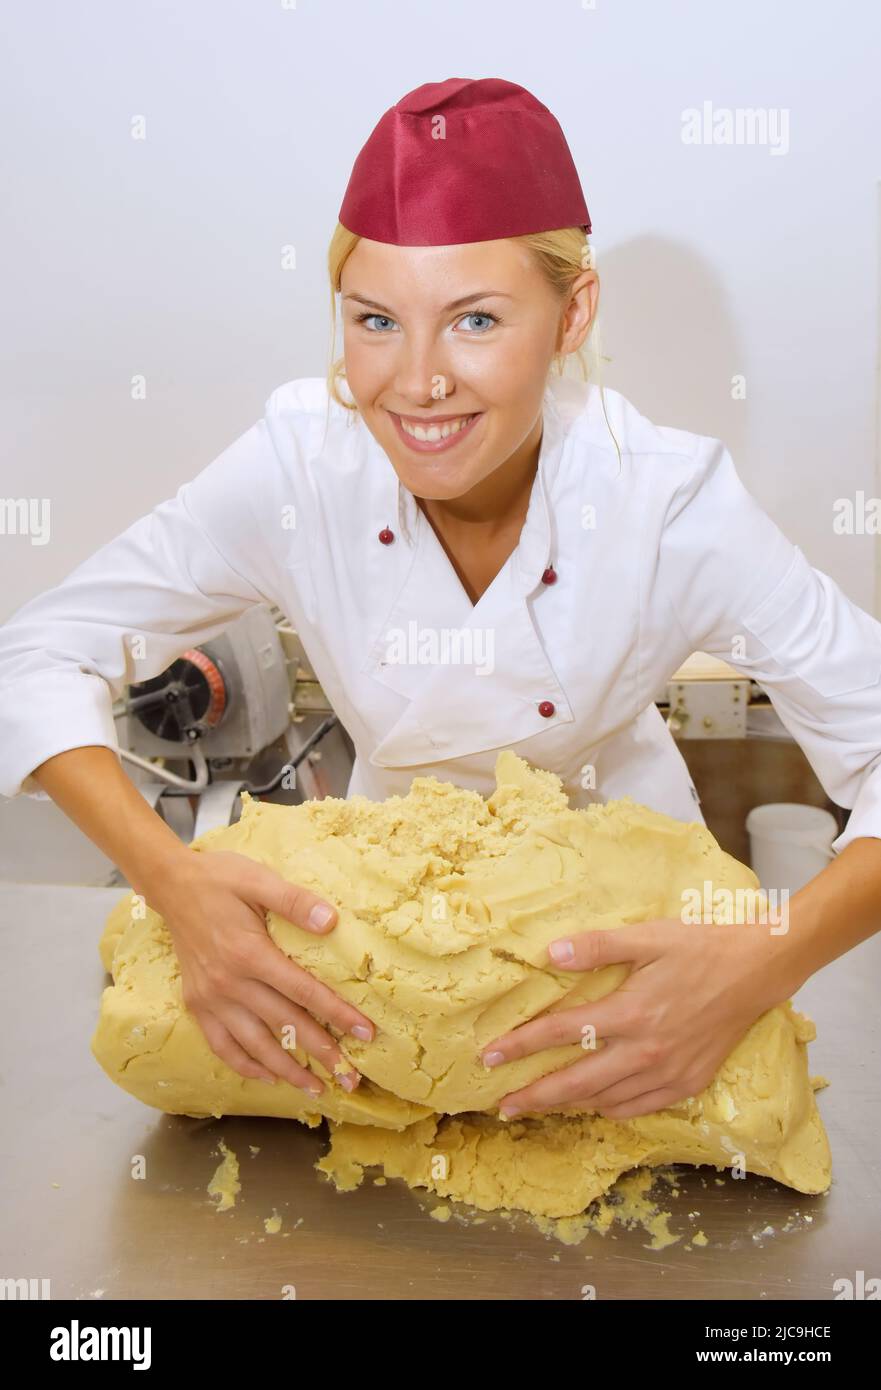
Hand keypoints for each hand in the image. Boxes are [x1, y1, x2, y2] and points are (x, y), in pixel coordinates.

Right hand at [148, 849, 374, 1094]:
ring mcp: (210, 998)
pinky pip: (221, 1045)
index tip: (365, 1032)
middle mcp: (229, 983)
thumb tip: (331, 921)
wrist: (171, 885)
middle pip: (284, 1025)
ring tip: (315, 1089)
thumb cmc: (220, 879)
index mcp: (249, 953)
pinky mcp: (197, 1004)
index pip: (303, 991)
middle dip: (321, 1053)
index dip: (337, 1013)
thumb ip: (295, 901)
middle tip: (350, 1078)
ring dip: (287, 1071)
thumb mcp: (258, 879)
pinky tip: (267, 1075)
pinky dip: (245, 1065)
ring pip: (254, 1045)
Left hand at [481, 917, 797, 1119]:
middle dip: (534, 1096)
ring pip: (605, 1101)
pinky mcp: (688, 1084)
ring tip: (540, 1105)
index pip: (562, 1034)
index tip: (488, 1056)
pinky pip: (638, 1108)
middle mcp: (646, 1051)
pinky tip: (594, 1102)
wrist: (756, 970)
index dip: (521, 1046)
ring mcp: (668, 1073)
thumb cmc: (698, 947)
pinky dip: (610, 1109)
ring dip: (568, 1105)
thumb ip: (596, 946)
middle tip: (501, 1106)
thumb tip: (549, 953)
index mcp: (631, 1012)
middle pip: (576, 1083)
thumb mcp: (646, 936)